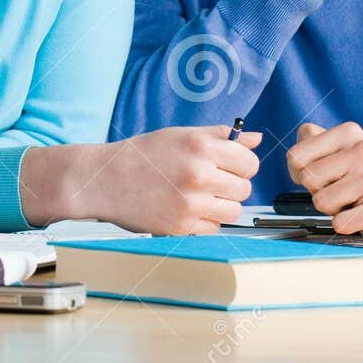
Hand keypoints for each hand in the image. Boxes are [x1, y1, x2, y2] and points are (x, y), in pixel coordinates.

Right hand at [74, 125, 261, 233]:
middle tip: (207, 181)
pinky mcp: (182, 226)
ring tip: (198, 196)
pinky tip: (186, 208)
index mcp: (201, 147)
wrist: (105, 180)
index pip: (249, 163)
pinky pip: (214, 228)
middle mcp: (198, 174)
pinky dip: (205, 221)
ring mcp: (191, 203)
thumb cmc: (141, 156)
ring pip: (233, 212)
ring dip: (221, 206)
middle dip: (230, 186)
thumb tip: (256, 138)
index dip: (241, 165)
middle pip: (244, 188)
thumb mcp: (179, 135)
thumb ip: (219, 135)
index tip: (228, 166)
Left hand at [287, 122, 362, 239]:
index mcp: (349, 133)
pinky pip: (340, 223)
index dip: (299, 172)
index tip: (322, 174)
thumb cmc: (357, 179)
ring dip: (332, 208)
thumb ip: (309, 141)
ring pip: (321, 201)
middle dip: (318, 190)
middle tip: (340, 189)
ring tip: (352, 201)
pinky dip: (345, 224)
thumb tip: (298, 149)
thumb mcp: (333, 151)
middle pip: (308, 179)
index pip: (295, 156)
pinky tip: (361, 215)